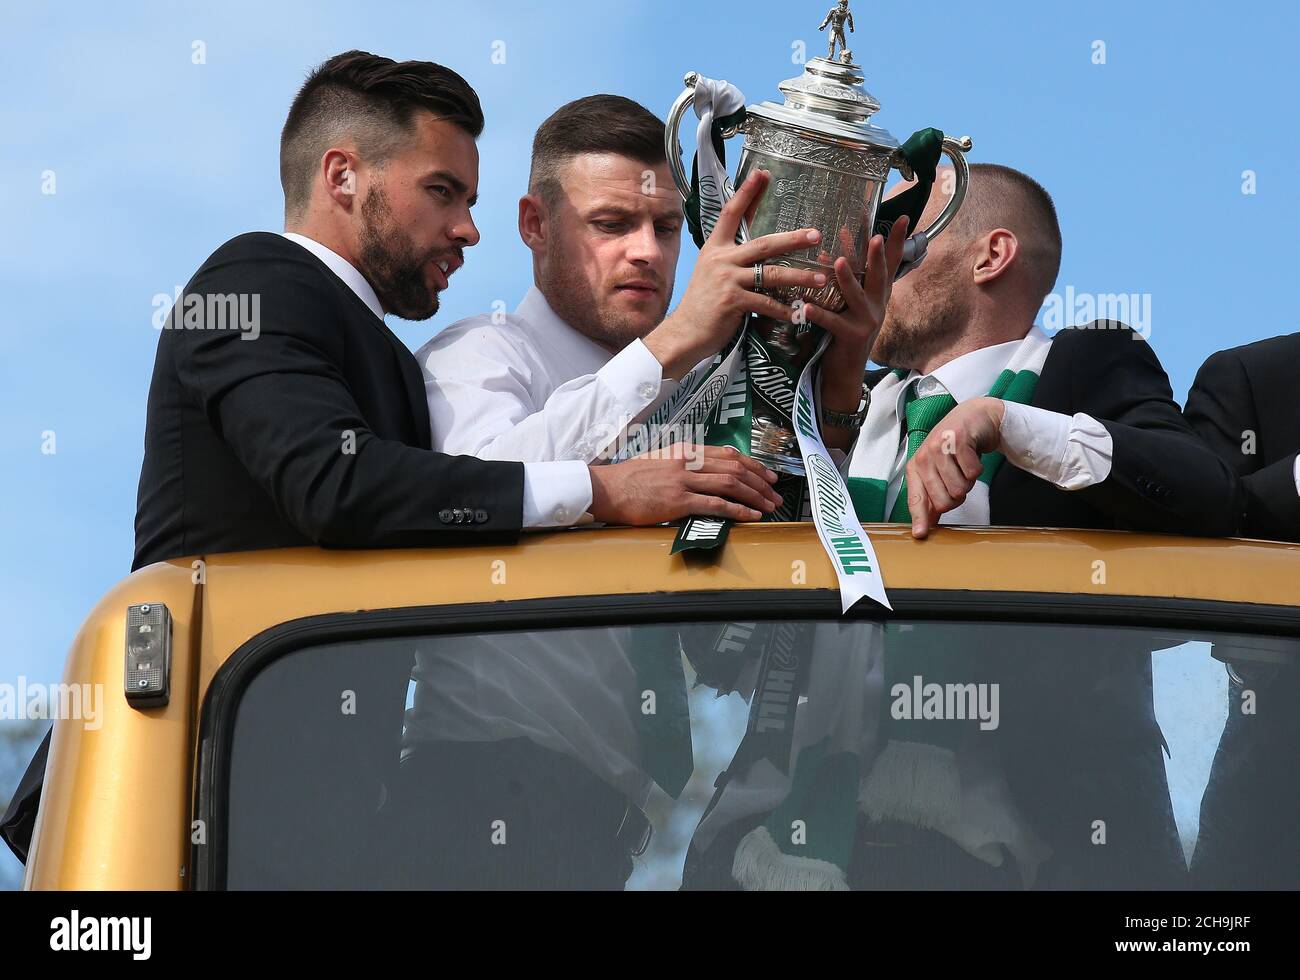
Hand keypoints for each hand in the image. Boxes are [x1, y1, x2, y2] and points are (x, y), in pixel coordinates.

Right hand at [587, 444, 781, 525]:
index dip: (753, 465)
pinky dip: (738, 510)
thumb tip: (707, 470)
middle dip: (760, 482)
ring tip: (769, 506)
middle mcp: (688, 462)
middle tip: (775, 493)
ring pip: (730, 484)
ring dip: (755, 496)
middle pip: (735, 468)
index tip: (767, 475)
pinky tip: (751, 516)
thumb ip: (685, 463)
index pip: (728, 454)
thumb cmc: (631, 478)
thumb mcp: (661, 461)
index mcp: (685, 451)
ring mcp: (684, 481)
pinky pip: (716, 505)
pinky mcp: (678, 501)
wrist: (607, 489)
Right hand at [643, 170, 827, 378]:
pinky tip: (799, 312)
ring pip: (771, 274)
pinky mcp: (732, 302)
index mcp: (715, 248)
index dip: (747, 193)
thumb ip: (732, 257)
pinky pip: (766, 303)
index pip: (732, 214)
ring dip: (799, 277)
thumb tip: (756, 248)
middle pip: (764, 243)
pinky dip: (784, 309)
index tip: (762, 174)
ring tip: (820, 279)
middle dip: (793, 239)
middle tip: (817, 234)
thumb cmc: (703, 303)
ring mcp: (727, 280)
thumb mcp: (712, 272)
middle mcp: (721, 260)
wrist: (685, 332)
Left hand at [807, 215, 910, 450]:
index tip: (904, 218)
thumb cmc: (844, 333)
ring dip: (848, 279)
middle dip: (878, 255)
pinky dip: (820, 314)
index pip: (890, 264)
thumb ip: (849, 281)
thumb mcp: (850, 303)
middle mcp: (877, 307)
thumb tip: (837, 251)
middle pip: (879, 277)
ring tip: (839, 261)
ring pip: (857, 297)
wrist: (844, 372)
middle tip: (875, 235)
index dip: (896, 242)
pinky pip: (832, 323)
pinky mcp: (849, 338)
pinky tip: (808, 306)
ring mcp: (866, 323)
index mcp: (878, 296)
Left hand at [905, 397, 1004, 538]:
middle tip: (958, 478)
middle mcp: (924, 457)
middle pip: (944, 501)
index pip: (916, 499)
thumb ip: (931, 497)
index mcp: (915, 467)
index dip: (920, 518)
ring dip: (969, 481)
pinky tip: (972, 456)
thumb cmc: (954, 447)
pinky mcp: (958, 440)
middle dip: (957, 496)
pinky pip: (974, 473)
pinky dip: (977, 468)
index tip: (921, 534)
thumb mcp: (938, 470)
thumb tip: (925, 526)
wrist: (974, 417)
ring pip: (961, 488)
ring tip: (964, 465)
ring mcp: (940, 447)